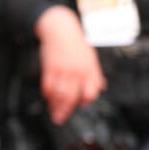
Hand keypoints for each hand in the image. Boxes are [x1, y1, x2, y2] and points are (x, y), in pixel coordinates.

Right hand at [35, 5, 106, 124]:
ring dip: (55, 106)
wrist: (61, 29)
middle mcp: (78, 72)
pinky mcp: (50, 68)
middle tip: (61, 119)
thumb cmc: (76, 43)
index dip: (86, 102)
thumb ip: (95, 74)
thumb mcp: (91, 58)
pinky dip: (47, 94)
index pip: (91, 93)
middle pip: (72, 97)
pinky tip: (48, 97)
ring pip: (60, 94)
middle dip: (66, 111)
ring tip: (53, 113)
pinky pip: (48, 86)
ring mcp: (63, 71)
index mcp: (90, 70)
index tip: (80, 106)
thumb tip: (101, 87)